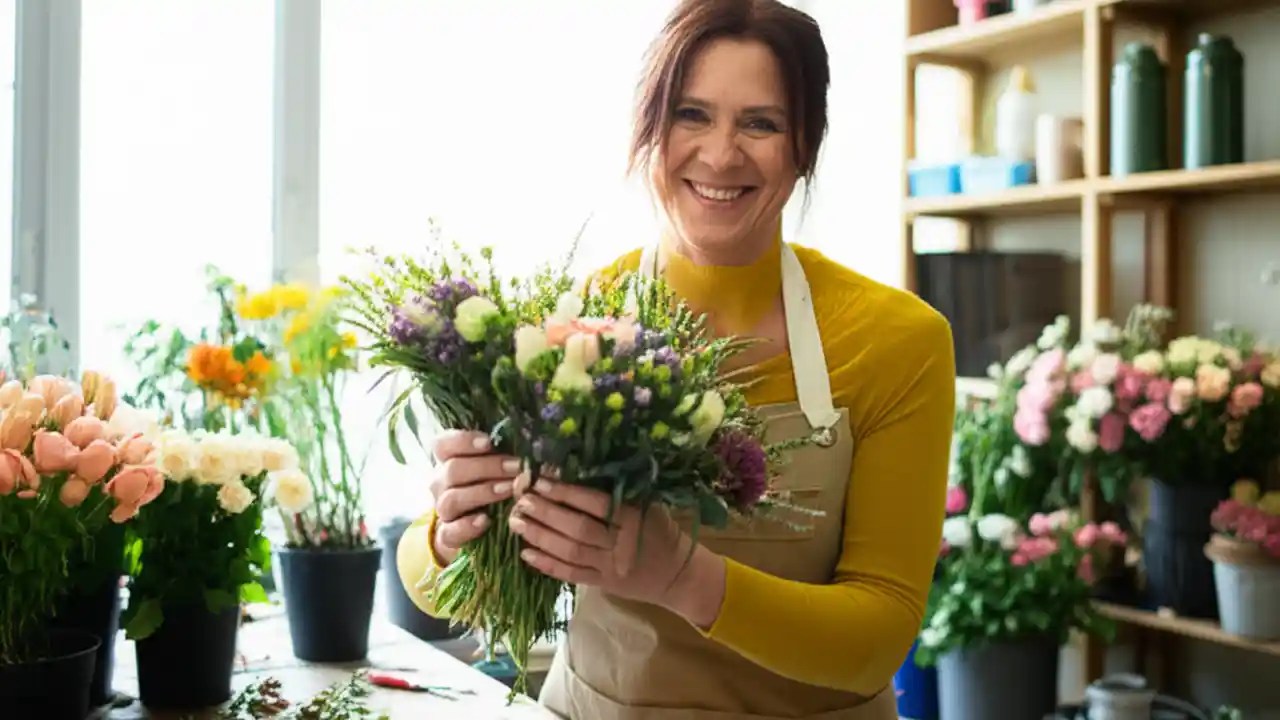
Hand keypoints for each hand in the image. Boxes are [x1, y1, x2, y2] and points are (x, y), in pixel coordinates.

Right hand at [428, 430, 520, 564]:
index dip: (463, 441)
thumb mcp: (497, 468)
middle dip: (487, 466)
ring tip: (509, 490)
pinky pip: (450, 532)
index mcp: (449, 461)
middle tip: (516, 467)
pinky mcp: (447, 535)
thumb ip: (505, 454)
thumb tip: (530, 443)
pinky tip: (485, 521)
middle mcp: (441, 484)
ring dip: (482, 492)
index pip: (443, 445)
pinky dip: (466, 526)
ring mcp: (443, 510)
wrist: (474, 529)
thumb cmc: (492, 486)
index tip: (489, 442)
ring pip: (452, 499)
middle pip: (453, 470)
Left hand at [509, 478, 726, 628]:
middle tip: (521, 499)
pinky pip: (571, 575)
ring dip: (540, 536)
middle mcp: (621, 543)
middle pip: (578, 528)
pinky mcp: (602, 584)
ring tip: (516, 522)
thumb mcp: (648, 504)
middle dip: (546, 513)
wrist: (677, 574)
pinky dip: (547, 565)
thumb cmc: (660, 530)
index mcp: (635, 518)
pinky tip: (526, 553)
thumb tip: (574, 468)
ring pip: (570, 552)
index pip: (597, 503)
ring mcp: (611, 567)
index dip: (567, 491)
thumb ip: (618, 491)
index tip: (541, 479)